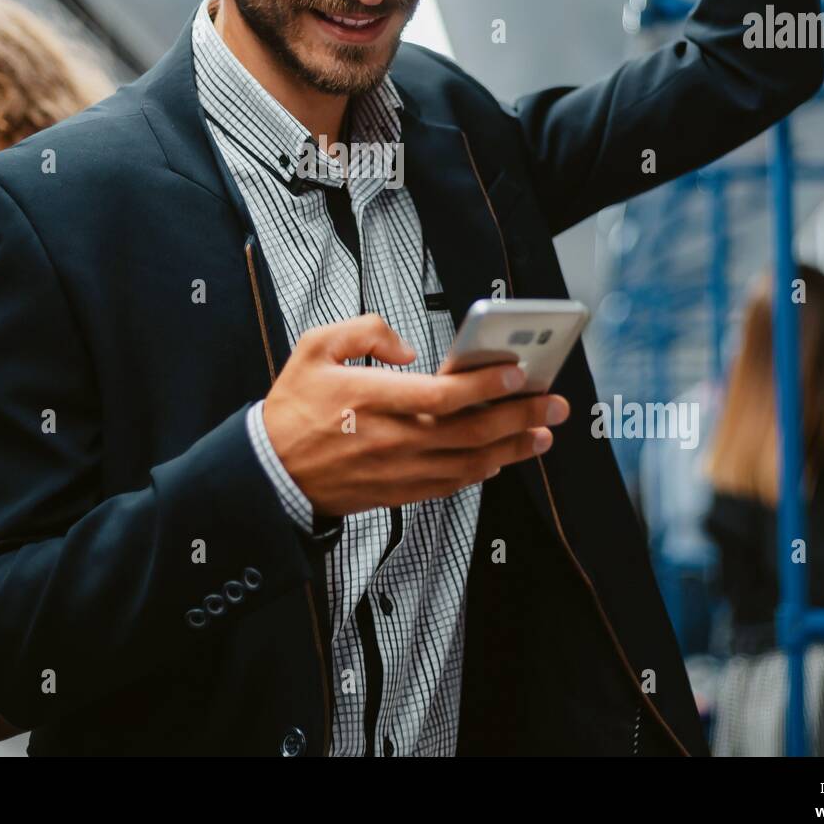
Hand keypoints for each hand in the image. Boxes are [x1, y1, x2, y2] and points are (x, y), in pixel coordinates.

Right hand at [261, 314, 568, 517]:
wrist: (270, 472)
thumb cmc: (293, 407)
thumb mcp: (314, 347)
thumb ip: (365, 331)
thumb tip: (407, 347)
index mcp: (369, 399)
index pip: (441, 395)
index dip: (484, 384)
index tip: (517, 372)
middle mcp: (388, 439)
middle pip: (469, 432)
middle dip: (519, 417)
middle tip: (553, 404)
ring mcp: (395, 470)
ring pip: (468, 463)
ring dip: (511, 448)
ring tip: (542, 433)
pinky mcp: (397, 492)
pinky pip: (450, 485)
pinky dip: (482, 472)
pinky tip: (502, 458)